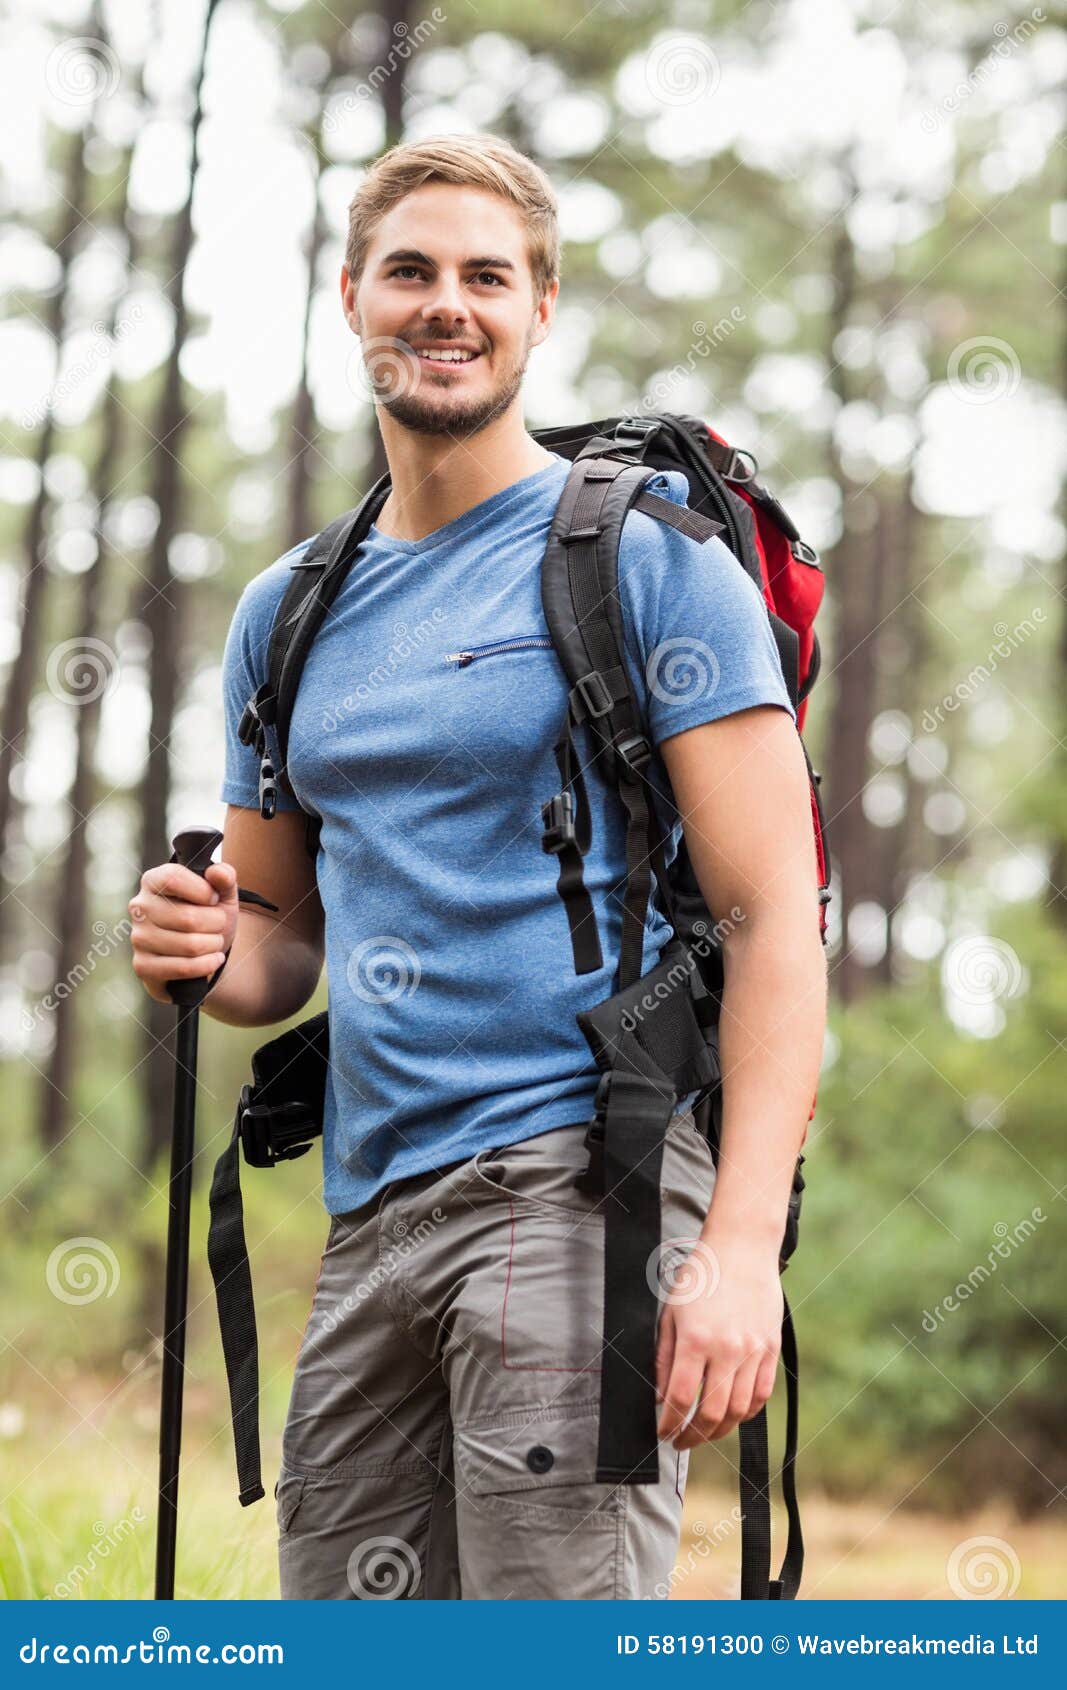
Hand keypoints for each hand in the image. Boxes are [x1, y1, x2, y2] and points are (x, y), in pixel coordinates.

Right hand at [128, 859, 238, 1003]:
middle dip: (216, 924)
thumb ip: (225, 877)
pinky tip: (213, 959)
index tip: (213, 899)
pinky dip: (207, 964)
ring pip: (189, 945)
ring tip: (214, 941)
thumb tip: (218, 872)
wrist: (202, 951)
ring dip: (214, 945)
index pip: (174, 879)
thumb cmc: (208, 916)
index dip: (203, 891)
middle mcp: (140, 908)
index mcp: (153, 881)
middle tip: (218, 925)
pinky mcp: (143, 965)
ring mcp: (139, 938)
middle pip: (188, 918)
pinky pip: (183, 968)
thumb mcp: (221, 893)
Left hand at [655, 1235, 782, 1449]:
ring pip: (740, 1411)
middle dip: (692, 1436)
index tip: (663, 1433)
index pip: (682, 1399)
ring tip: (704, 1433)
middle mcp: (728, 1350)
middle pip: (712, 1414)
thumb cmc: (701, 1276)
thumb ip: (665, 1359)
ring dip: (719, 1431)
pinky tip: (732, 1415)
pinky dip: (746, 1413)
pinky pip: (762, 1395)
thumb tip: (661, 1398)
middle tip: (680, 1442)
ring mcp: (754, 1351)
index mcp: (696, 1340)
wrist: (742, 1249)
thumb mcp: (671, 1313)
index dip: (670, 1424)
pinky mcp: (771, 1349)